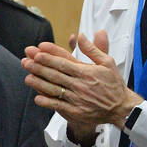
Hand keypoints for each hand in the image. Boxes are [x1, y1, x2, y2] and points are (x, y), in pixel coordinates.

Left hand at [22, 32, 140, 127]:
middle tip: (26, 61)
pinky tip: (37, 98)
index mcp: (86, 71)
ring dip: (39, 83)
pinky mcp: (77, 111)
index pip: (64, 61)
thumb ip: (93, 49)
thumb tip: (80, 35)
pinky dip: (48, 102)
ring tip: (27, 77)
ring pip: (55, 89)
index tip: (38, 50)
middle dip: (39, 67)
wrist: (121, 107)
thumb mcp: (107, 62)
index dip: (50, 56)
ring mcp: (77, 98)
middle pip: (56, 74)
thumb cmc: (114, 83)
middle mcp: (80, 84)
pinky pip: (59, 106)